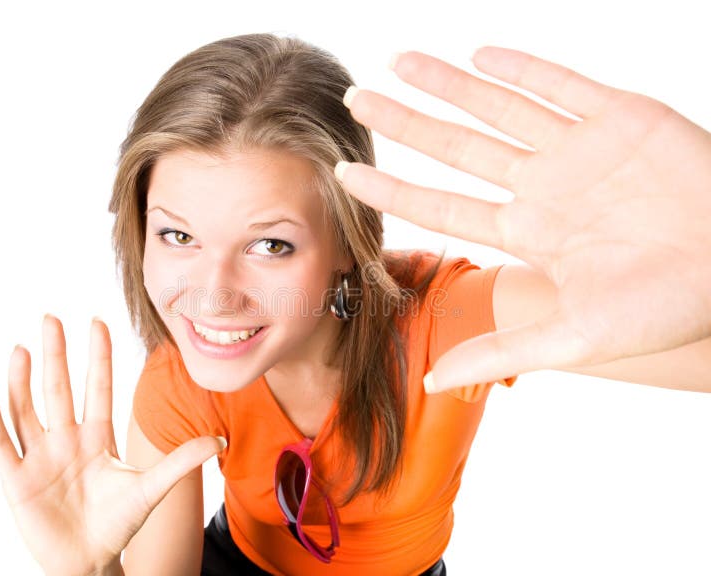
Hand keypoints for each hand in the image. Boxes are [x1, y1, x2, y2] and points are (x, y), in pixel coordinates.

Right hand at [0, 315, 223, 575]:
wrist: (90, 561)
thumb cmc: (120, 523)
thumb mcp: (151, 488)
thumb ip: (182, 461)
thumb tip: (221, 440)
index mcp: (97, 436)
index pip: (97, 387)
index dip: (97, 356)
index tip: (97, 321)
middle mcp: (67, 439)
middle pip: (59, 388)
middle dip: (56, 354)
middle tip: (51, 317)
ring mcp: (41, 456)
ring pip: (28, 409)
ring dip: (22, 379)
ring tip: (22, 348)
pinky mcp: (17, 479)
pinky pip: (2, 442)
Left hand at [338, 48, 710, 390]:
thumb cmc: (665, 306)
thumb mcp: (576, 335)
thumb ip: (503, 350)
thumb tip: (433, 378)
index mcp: (528, 231)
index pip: (442, 205)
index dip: (393, 190)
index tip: (345, 176)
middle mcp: (542, 185)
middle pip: (456, 147)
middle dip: (405, 122)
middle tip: (355, 100)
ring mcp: (579, 148)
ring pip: (499, 106)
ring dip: (448, 84)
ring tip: (398, 61)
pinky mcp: (622, 117)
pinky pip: (564, 85)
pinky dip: (524, 68)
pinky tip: (481, 55)